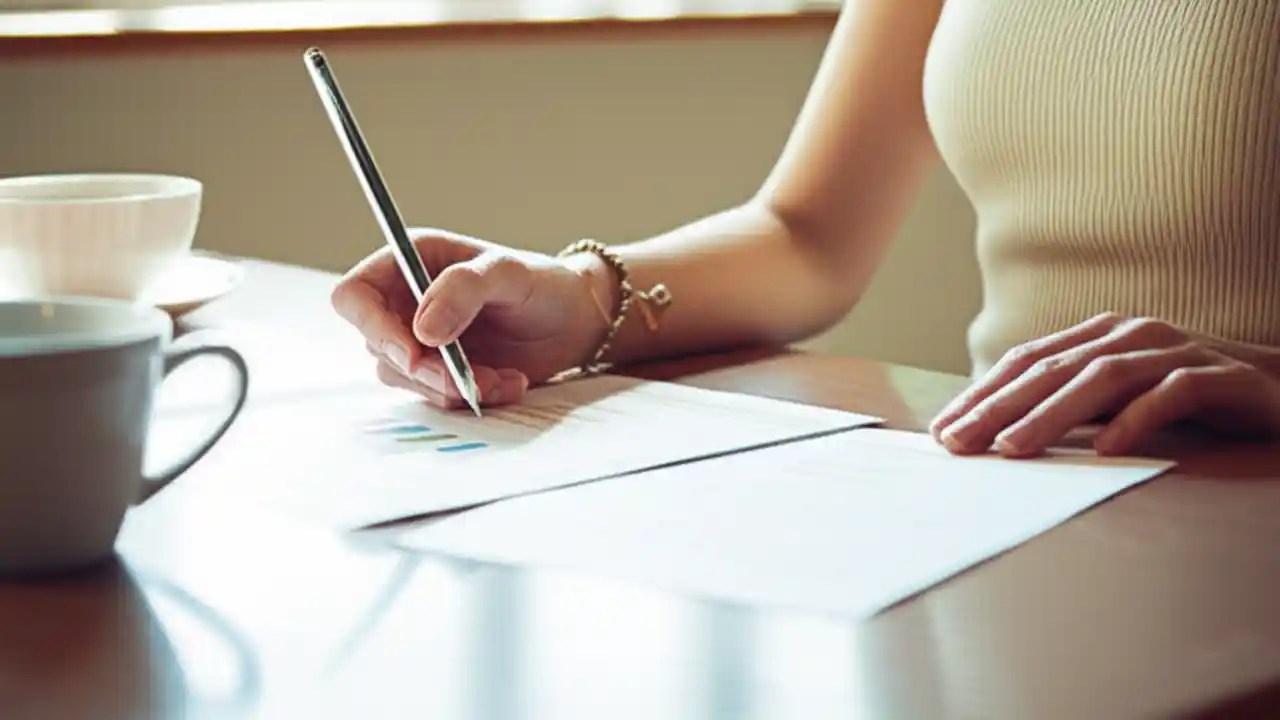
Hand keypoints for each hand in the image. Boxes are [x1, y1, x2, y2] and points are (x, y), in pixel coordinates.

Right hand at [331, 228, 612, 408]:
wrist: (576, 322)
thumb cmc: (545, 284)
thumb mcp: (509, 274)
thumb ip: (464, 290)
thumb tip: (422, 329)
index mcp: (410, 261)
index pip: (355, 295)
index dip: (372, 327)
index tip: (413, 353)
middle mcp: (406, 300)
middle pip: (378, 346)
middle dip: (426, 369)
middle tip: (471, 377)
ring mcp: (420, 339)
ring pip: (406, 378)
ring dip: (454, 386)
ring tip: (505, 377)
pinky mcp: (440, 371)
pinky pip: (436, 396)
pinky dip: (472, 397)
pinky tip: (508, 383)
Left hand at [929, 313, 1279, 456]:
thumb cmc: (1190, 399)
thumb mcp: (1120, 399)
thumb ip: (1070, 408)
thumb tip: (998, 435)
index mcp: (1101, 335)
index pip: (1026, 361)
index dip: (981, 394)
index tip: (943, 431)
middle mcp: (1132, 334)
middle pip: (1052, 368)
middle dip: (998, 406)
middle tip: (959, 443)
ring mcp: (1177, 351)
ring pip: (1101, 379)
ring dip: (1051, 416)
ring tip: (1012, 449)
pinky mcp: (1220, 376)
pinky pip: (1171, 395)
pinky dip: (1135, 420)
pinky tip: (1105, 450)